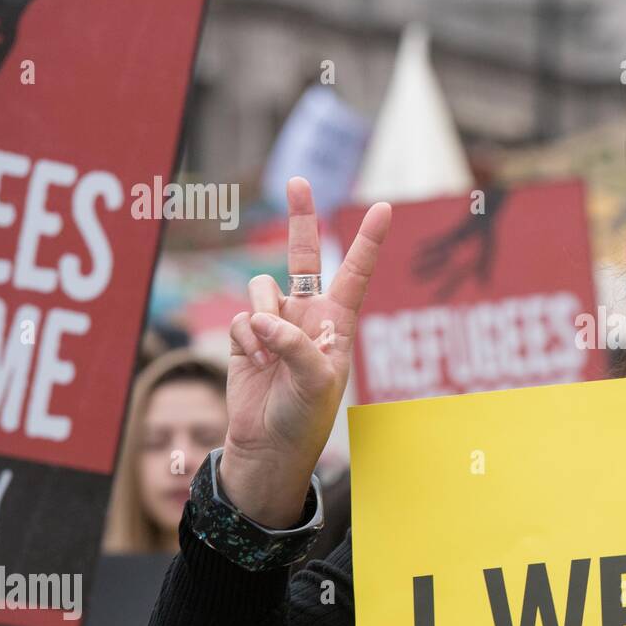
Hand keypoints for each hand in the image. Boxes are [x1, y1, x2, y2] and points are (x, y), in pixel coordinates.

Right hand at [221, 177, 390, 526]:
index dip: (368, 241)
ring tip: (269, 351)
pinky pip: (240, 317)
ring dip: (261, 314)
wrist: (268, 444)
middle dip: (301, 217)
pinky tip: (253, 362)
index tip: (384, 208)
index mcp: (337, 322)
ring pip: (261, 288)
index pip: (355, 272)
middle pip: (302, 255)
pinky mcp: (246, 335)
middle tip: (298, 181)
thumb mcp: (316, 384)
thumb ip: (296, 347)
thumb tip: (266, 320)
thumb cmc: (305, 418)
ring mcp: (276, 322)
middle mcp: (307, 315)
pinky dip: (245, 338)